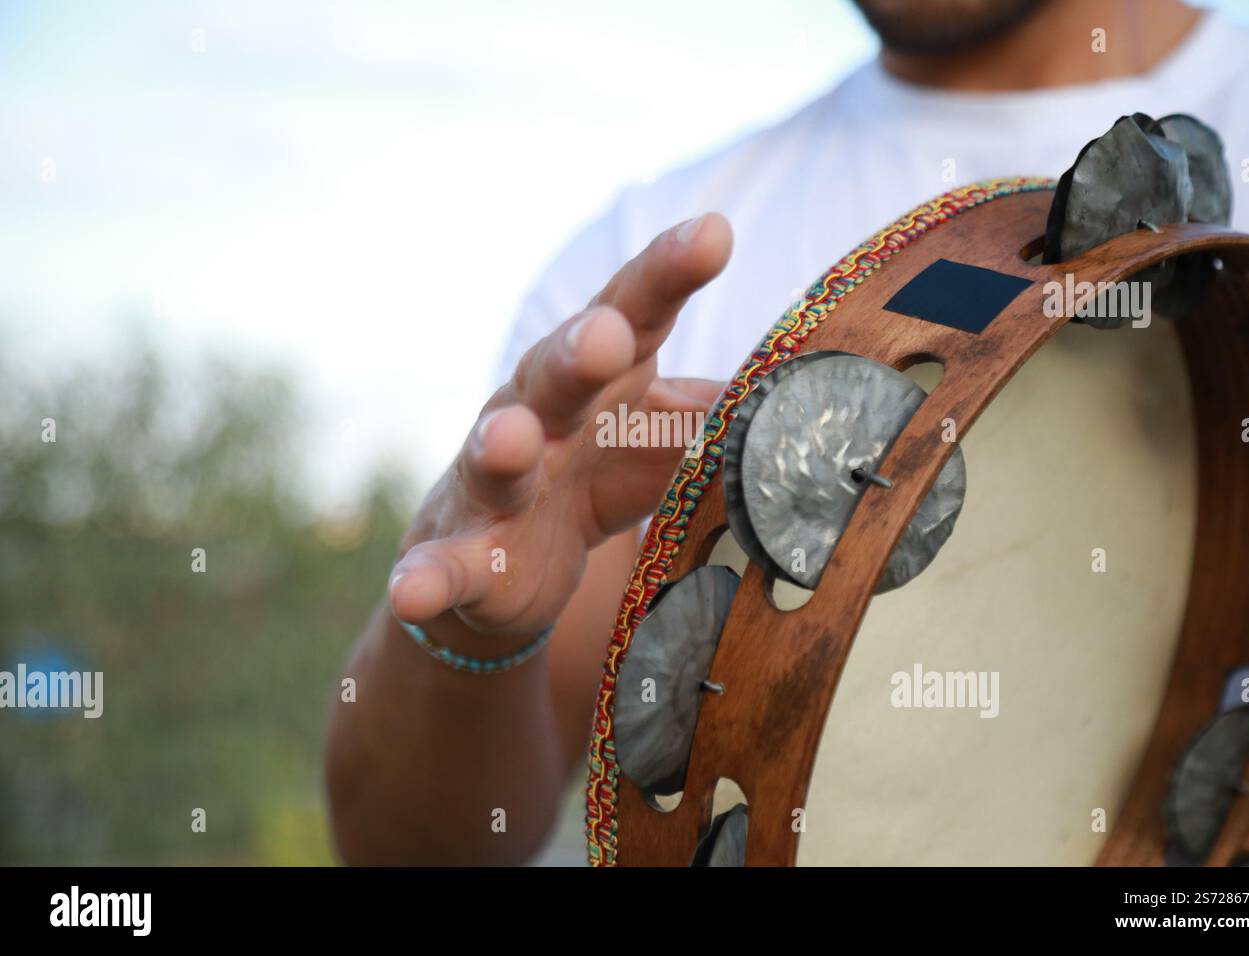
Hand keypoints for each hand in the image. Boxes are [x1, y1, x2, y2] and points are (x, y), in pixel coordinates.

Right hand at [389, 213, 732, 639]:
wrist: (501, 564)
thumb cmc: (593, 477)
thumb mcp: (661, 444)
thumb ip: (717, 415)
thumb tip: (810, 392)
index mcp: (600, 379)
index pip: (635, 313)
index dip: (668, 273)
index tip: (712, 233)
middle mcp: (538, 415)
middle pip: (557, 376)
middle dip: (579, 353)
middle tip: (608, 336)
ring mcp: (493, 487)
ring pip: (493, 459)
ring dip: (500, 447)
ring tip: (511, 438)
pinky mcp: (464, 558)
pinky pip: (443, 567)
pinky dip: (427, 579)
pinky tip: (411, 591)